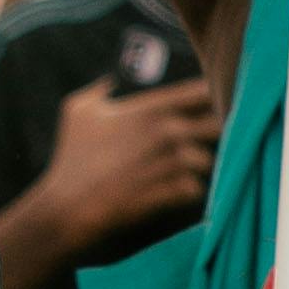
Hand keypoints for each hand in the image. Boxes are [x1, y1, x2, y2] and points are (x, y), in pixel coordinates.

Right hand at [35, 69, 218, 256]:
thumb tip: (111, 81)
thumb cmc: (71, 158)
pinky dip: (187, 190)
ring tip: (180, 170)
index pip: (203, 91)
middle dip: (215, 130)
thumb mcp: (78, 111)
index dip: (211, 95)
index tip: (204, 105)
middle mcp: (167, 132)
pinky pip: (197, 188)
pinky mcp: (174, 192)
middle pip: (219, 123)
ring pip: (210, 159)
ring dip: (199, 165)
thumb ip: (99, 90)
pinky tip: (170, 191)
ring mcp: (172, 164)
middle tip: (201, 139)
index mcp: (150, 109)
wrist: (69, 207)